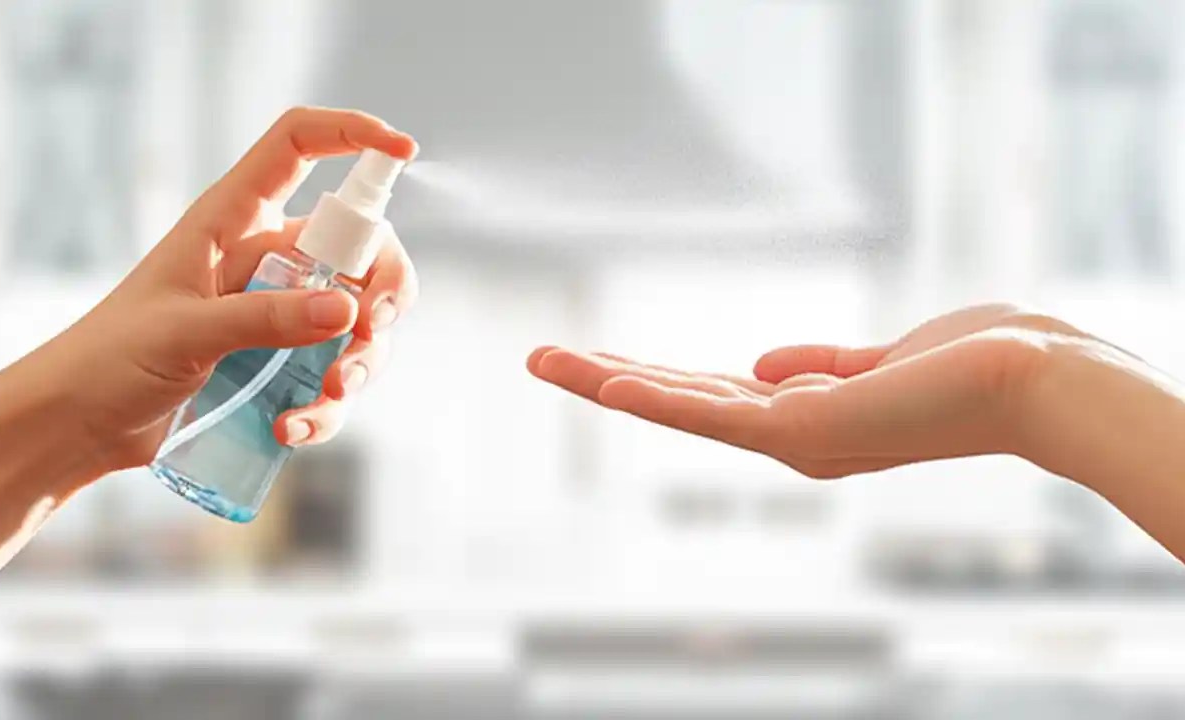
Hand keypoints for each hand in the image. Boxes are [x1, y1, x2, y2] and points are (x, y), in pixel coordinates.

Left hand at [41, 107, 417, 470]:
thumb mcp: (184, 333)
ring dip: (360, 362)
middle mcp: (266, 258)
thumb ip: (264, 318)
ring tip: (325, 398)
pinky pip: (332, 374)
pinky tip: (294, 430)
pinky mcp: (280, 363)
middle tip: (372, 329)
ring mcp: (279, 311)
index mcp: (233, 221)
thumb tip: (346, 309)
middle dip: (383, 288)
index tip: (405, 153)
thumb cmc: (110, 361)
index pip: (299, 147)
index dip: (354, 135)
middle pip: (359, 246)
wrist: (79, 426)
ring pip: (357, 320)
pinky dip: (327, 406)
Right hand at [528, 304, 1089, 478]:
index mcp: (805, 419)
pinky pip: (717, 414)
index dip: (651, 377)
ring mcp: (795, 439)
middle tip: (539, 358)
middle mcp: (790, 438)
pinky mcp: (807, 430)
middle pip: (680, 404)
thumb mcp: (880, 360)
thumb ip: (822, 365)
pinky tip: (612, 383)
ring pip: (682, 408)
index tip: (602, 361)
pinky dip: (660, 400)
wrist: (1038, 379)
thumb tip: (760, 363)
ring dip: (608, 383)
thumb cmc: (975, 368)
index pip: (710, 396)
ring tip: (545, 361)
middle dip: (606, 379)